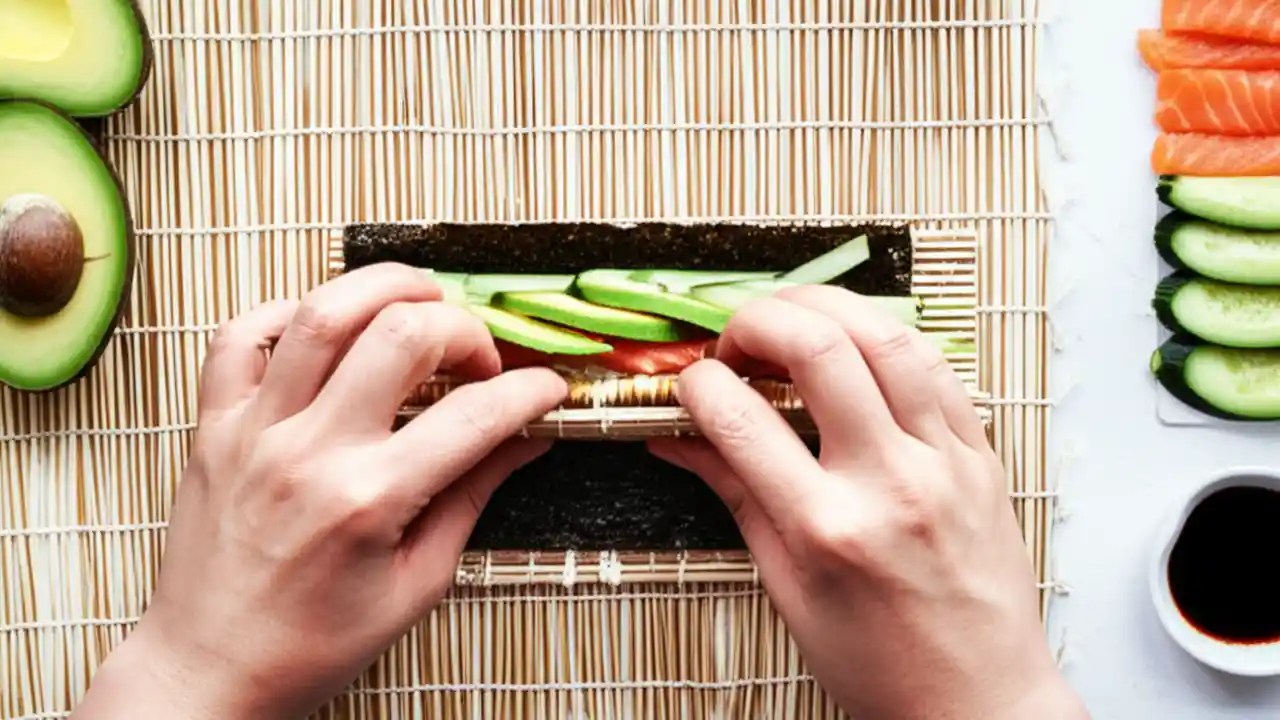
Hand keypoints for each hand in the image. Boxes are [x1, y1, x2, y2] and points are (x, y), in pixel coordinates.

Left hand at [73, 263, 567, 719]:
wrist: (210, 670)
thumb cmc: (311, 645)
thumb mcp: (417, 583)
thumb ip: (471, 498)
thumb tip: (524, 441)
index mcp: (368, 501)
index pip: (474, 416)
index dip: (528, 392)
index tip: (546, 389)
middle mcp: (308, 452)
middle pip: (401, 334)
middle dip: (464, 329)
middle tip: (479, 359)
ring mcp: (253, 431)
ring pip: (322, 313)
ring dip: (386, 287)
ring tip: (422, 299)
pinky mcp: (213, 427)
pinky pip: (239, 336)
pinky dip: (289, 312)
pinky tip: (330, 326)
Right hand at [650, 286, 1086, 719]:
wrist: (981, 700)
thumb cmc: (880, 664)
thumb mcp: (788, 590)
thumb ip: (736, 499)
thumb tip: (679, 443)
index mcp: (829, 529)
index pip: (741, 420)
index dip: (698, 385)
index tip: (690, 385)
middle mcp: (892, 483)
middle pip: (820, 347)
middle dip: (757, 320)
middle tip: (734, 342)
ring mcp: (946, 463)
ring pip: (887, 337)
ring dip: (825, 308)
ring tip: (788, 321)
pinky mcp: (982, 456)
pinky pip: (937, 368)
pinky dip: (886, 340)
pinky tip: (855, 348)